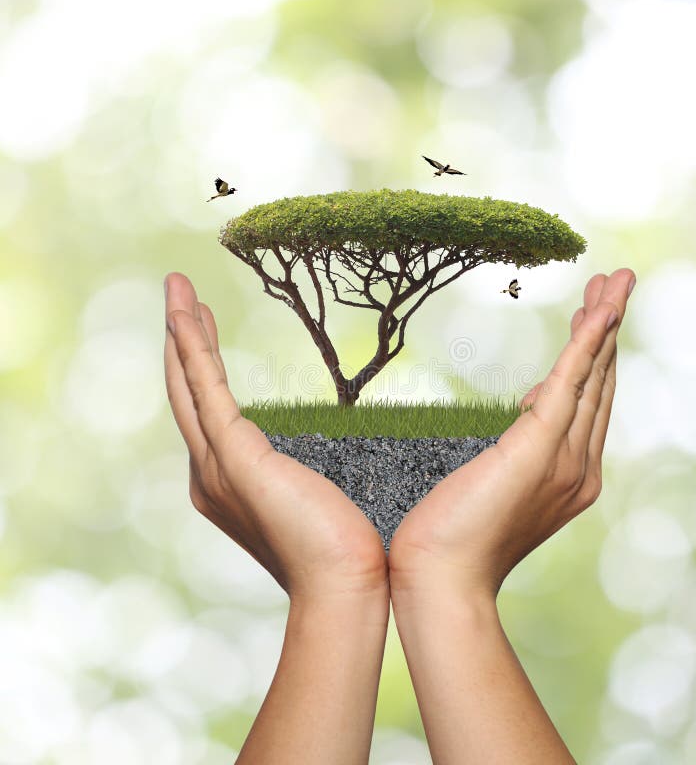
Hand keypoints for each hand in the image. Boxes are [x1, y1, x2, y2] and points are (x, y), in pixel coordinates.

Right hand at [163, 272, 387, 601]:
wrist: (343, 583)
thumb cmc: (341, 549)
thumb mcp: (315, 498)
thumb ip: (306, 476)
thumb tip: (326, 463)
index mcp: (229, 482)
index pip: (208, 411)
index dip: (201, 367)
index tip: (205, 330)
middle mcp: (211, 473)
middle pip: (189, 391)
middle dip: (183, 340)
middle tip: (181, 298)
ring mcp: (217, 464)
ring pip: (190, 382)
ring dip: (182, 331)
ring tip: (177, 288)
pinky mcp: (234, 455)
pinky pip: (206, 386)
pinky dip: (192, 345)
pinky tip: (185, 311)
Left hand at [388, 268, 635, 600]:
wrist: (442, 578)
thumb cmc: (453, 534)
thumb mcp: (493, 477)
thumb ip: (517, 444)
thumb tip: (524, 407)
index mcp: (569, 476)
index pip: (588, 403)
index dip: (594, 356)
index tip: (591, 319)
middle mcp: (579, 468)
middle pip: (600, 383)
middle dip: (607, 329)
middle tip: (614, 284)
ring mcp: (565, 462)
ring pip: (592, 377)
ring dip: (604, 323)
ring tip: (616, 280)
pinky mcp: (539, 451)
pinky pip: (571, 385)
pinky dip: (587, 344)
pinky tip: (599, 311)